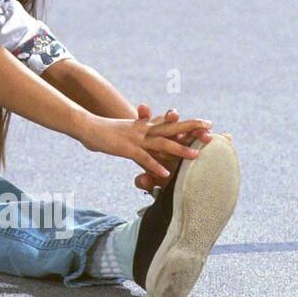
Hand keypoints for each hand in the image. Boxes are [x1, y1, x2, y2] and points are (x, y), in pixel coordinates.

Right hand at [77, 108, 211, 183]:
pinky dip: (155, 165)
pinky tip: (165, 174)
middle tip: (211, 130)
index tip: (207, 124)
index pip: (170, 123)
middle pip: (172, 128)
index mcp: (144, 125)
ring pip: (162, 143)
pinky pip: (143, 158)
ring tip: (195, 156)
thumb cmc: (105, 131)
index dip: (188, 123)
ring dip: (179, 149)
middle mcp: (144, 129)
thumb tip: (146, 139)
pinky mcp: (126, 148)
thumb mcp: (125, 130)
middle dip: (192, 129)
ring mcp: (135, 138)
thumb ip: (138, 133)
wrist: (86, 126)